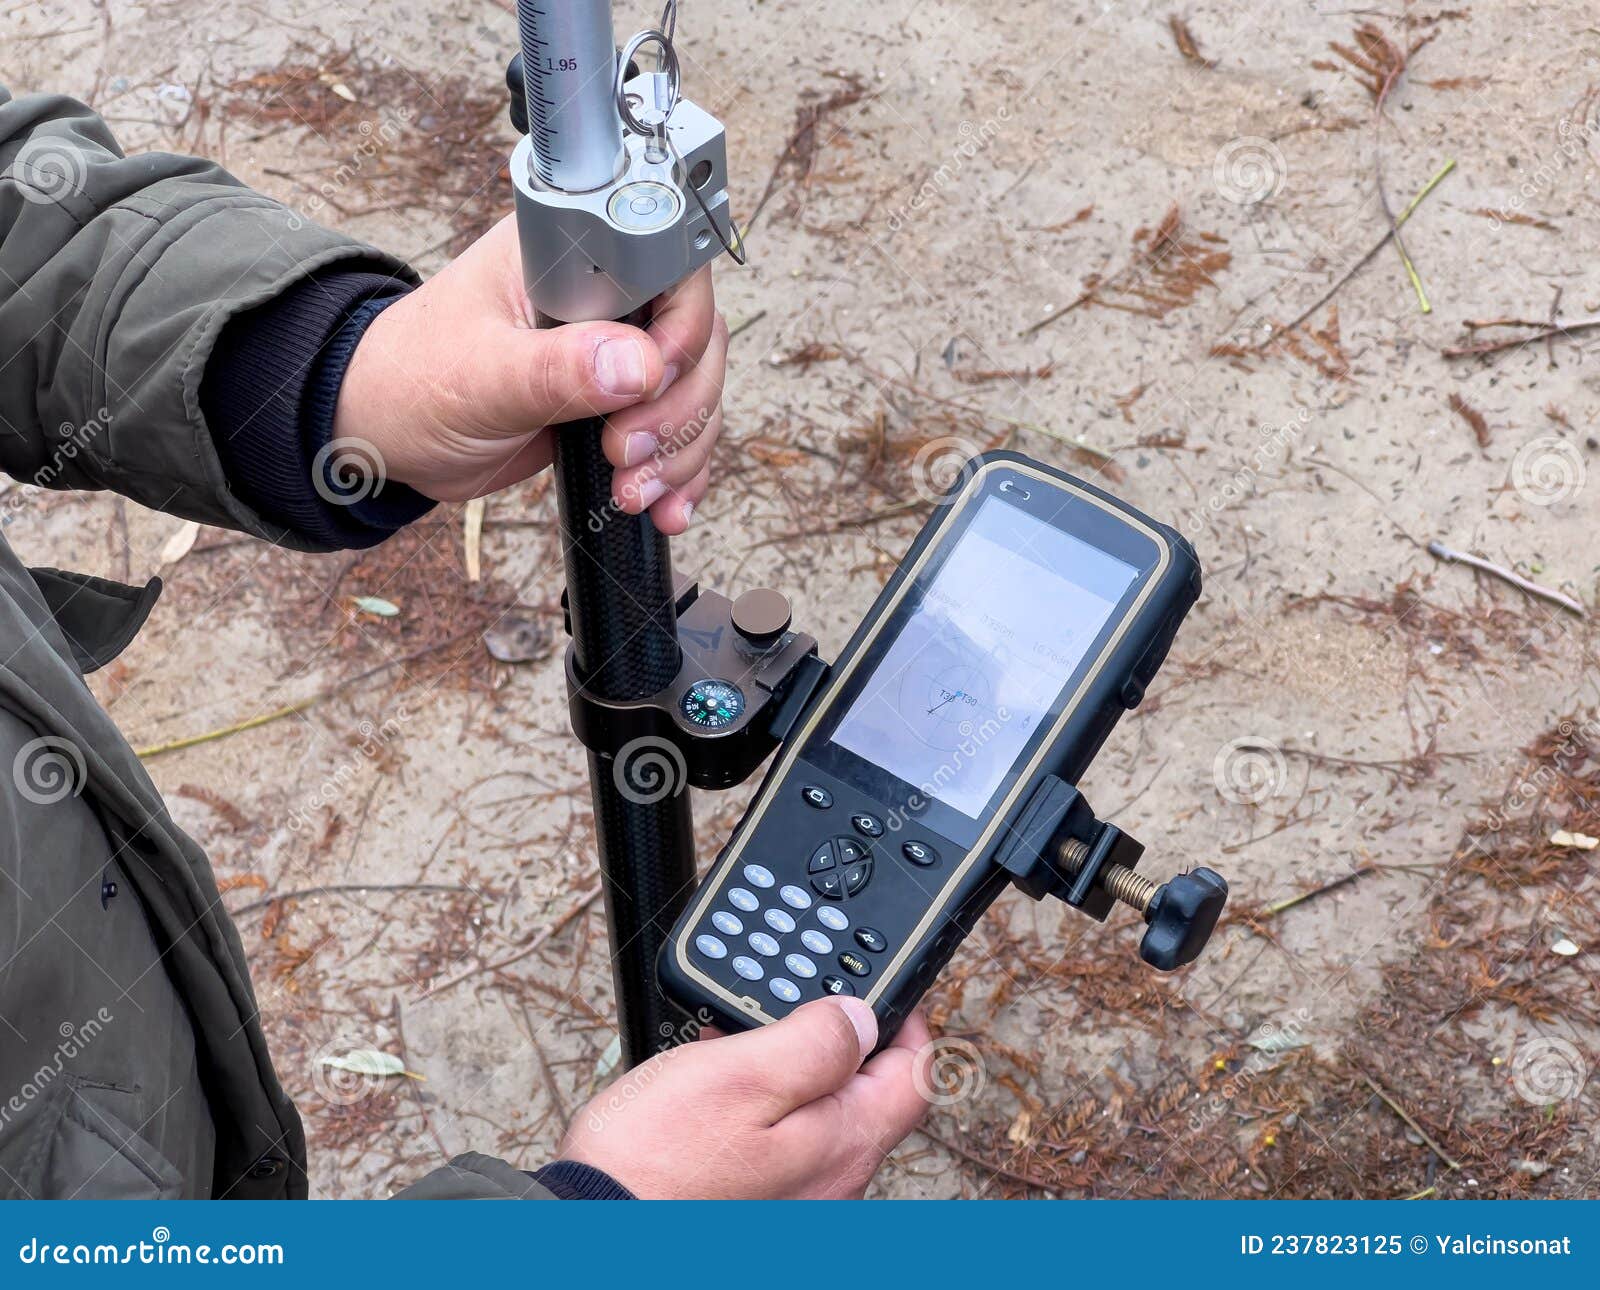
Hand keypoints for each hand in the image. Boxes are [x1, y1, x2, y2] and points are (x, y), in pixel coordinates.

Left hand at [334, 215, 725, 534]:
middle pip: (697, 336)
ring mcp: (616, 350)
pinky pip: (676, 433)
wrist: (387, 432)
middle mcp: (606, 293)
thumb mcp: (479, 375)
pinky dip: (681, 473)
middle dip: (678, 407)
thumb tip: (640, 365)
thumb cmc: (412, 381)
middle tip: (623, 452)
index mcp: (570, 252)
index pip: (669, 263)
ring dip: (680, 450)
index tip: (651, 380)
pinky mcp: (618, 404)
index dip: (680, 323)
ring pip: (696, 390)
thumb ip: (556, 368)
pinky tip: (666, 511)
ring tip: (631, 492)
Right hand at [561, 1000, 932, 1198]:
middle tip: (794, 1004)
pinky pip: (783, 1141)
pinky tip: (720, 1085)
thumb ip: (814, 1042)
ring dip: (790, 1067)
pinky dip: (762, 1103)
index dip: (904, 1020)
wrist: (591, 1227)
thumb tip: (862, 1016)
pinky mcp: (759, 1205)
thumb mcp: (739, 1074)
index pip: (913, 1075)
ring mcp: (797, 1200)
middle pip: (869, 1094)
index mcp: (842, 1145)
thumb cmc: (652, 1165)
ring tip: (742, 1038)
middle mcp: (832, 1183)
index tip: (880, 988)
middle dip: (837, 1039)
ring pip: (821, 1114)